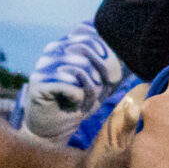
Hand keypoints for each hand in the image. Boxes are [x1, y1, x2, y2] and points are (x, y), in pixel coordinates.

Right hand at [13, 21, 128, 140]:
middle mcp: (53, 49)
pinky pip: (71, 86)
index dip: (106, 59)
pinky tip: (72, 104)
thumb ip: (111, 62)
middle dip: (99, 78)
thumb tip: (129, 46)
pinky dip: (78, 98)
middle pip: (89, 52)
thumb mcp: (101, 81)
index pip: (93, 37)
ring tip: (82, 101)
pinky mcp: (39, 83)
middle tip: (92, 95)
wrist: (54, 130)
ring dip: (89, 91)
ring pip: (82, 70)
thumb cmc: (79, 103)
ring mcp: (43, 64)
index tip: (106, 79)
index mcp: (67, 43)